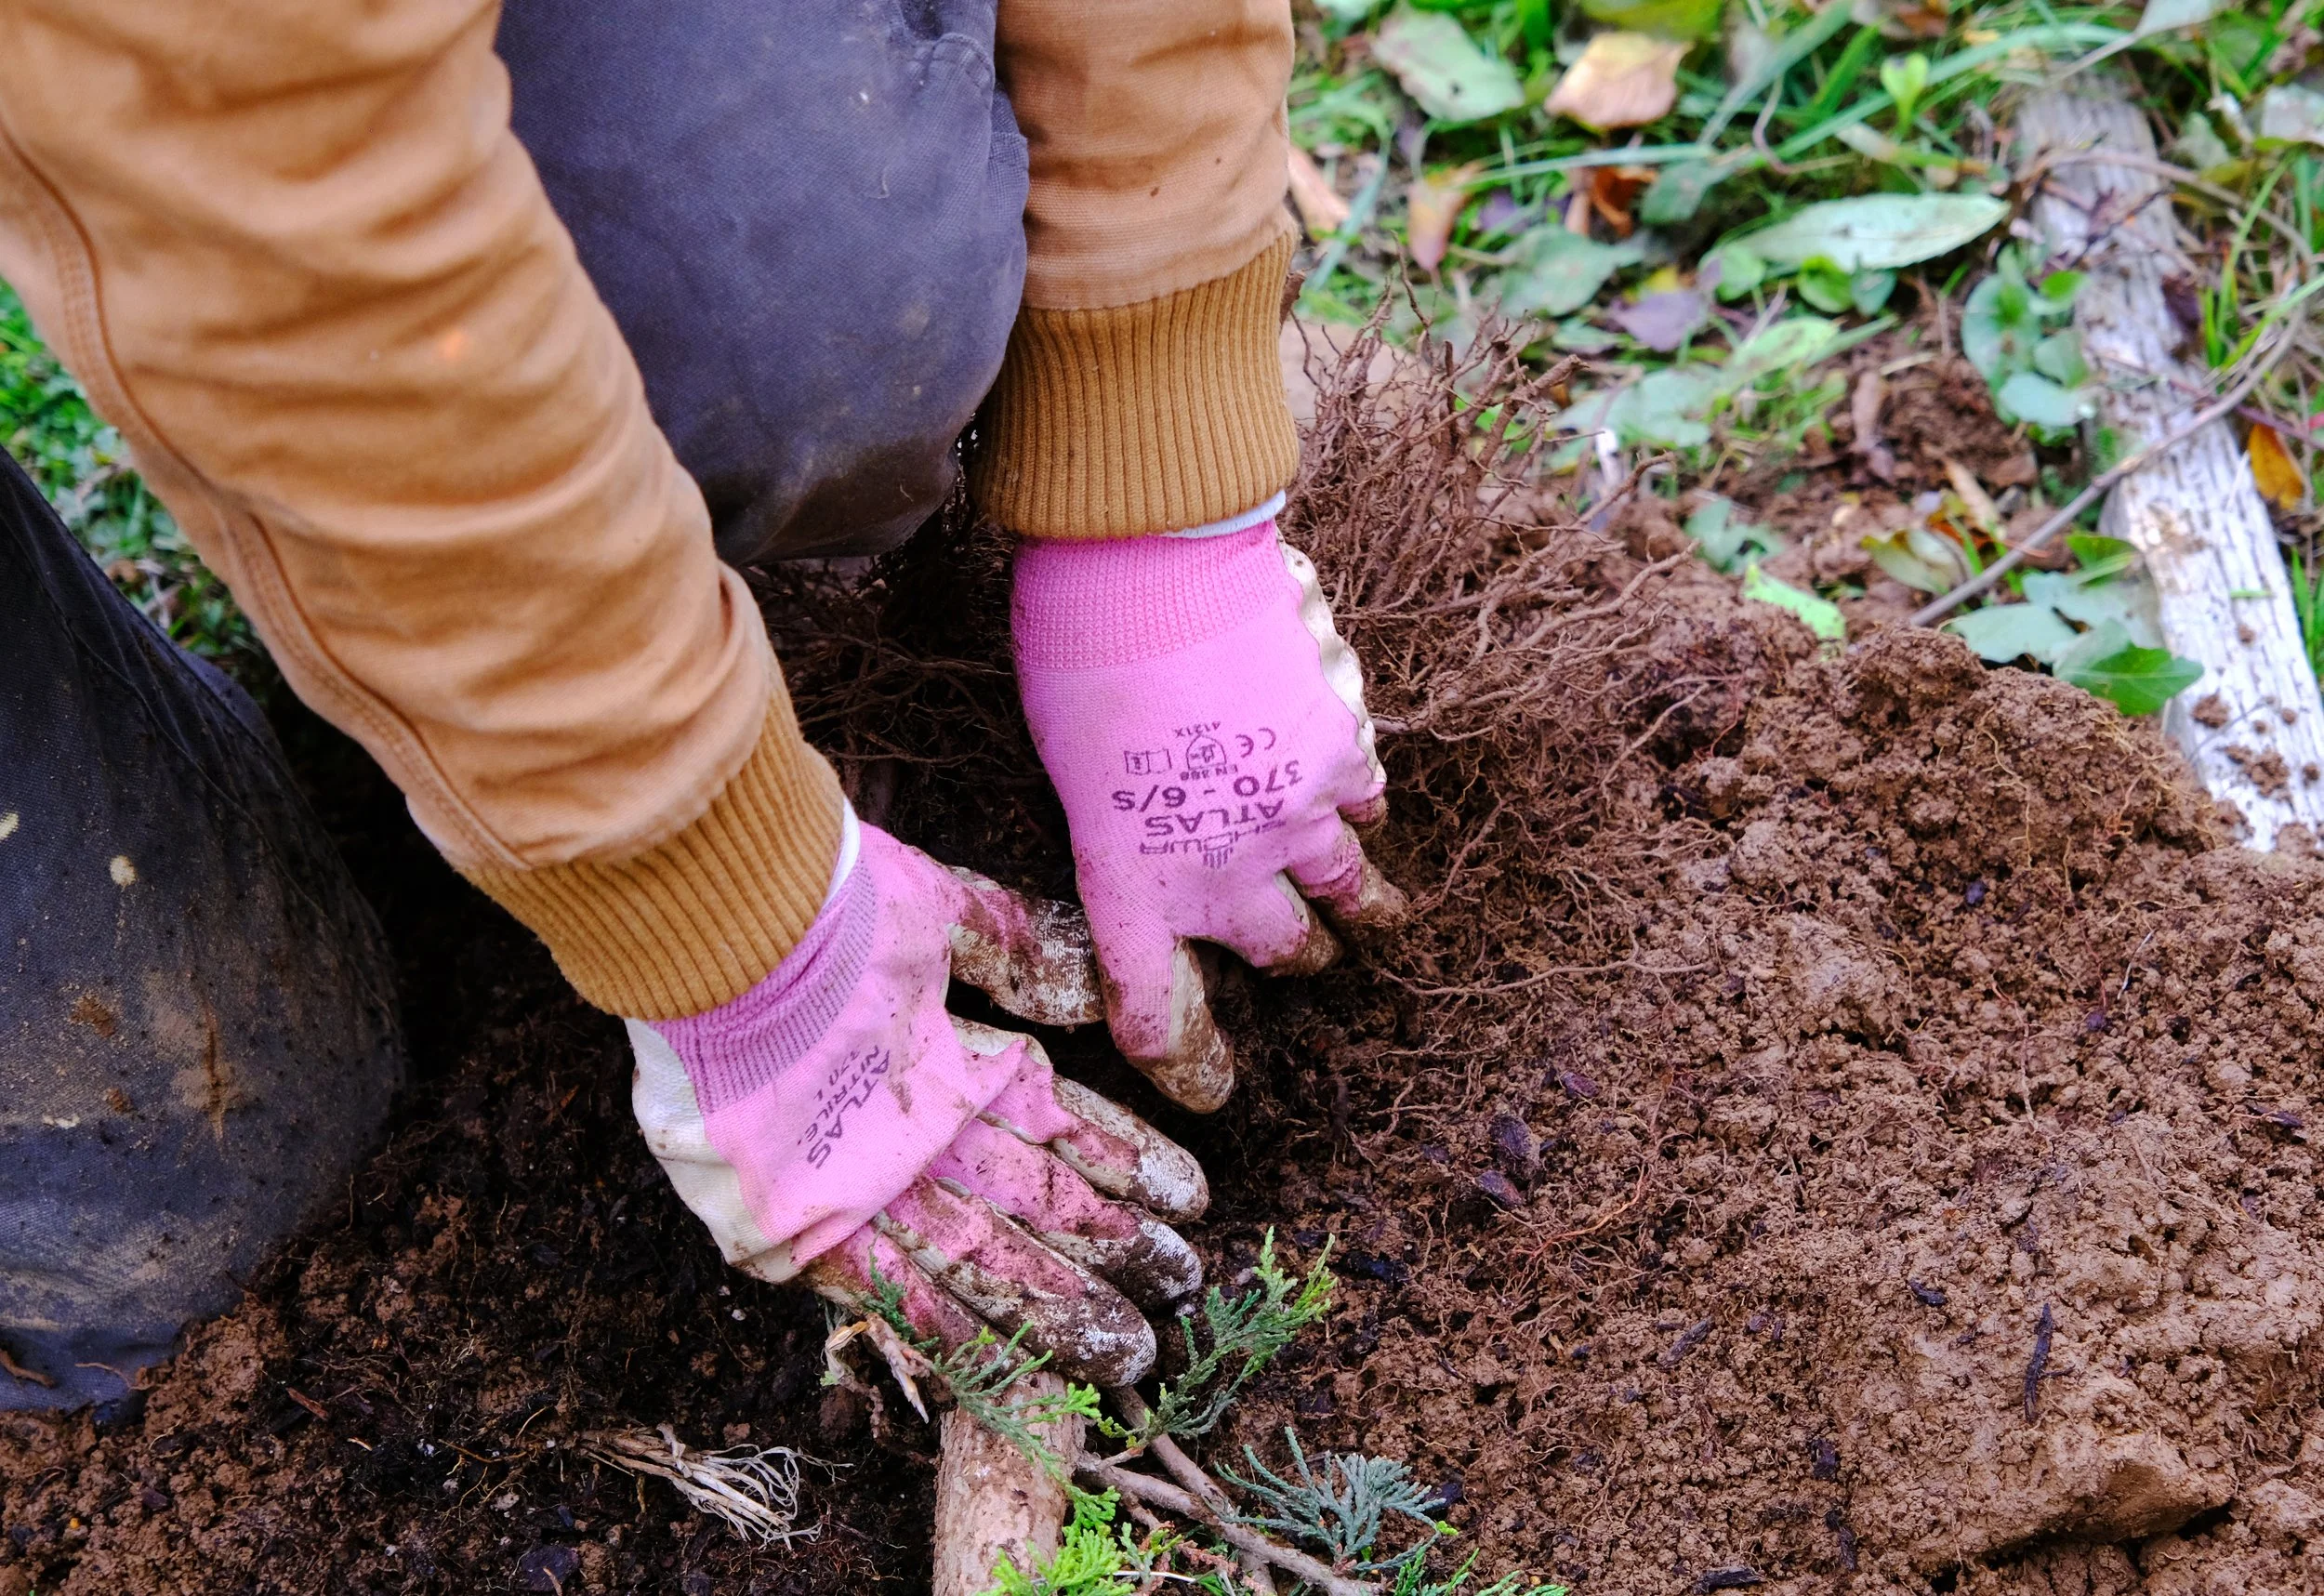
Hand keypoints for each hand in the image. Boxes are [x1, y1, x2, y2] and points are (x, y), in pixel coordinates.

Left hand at [626, 816, 1205, 1384]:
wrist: (727, 950)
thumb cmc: (831, 917)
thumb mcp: (942, 918)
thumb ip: (1022, 949)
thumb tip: (1103, 988)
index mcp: (955, 1066)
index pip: (1061, 1129)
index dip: (1124, 1164)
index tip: (1189, 1197)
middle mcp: (921, 1138)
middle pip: (1032, 1210)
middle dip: (1107, 1252)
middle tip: (1179, 1287)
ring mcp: (871, 1191)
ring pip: (985, 1264)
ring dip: (1056, 1306)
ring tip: (1132, 1345)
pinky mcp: (813, 1234)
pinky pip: (897, 1296)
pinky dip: (957, 1334)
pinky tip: (1020, 1364)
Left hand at [1012, 514, 1404, 1111]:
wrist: (1148, 570)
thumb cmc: (1075, 652)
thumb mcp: (1070, 761)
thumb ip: (1126, 814)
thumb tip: (1173, 815)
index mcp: (1129, 885)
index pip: (1151, 1010)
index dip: (1183, 1061)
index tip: (1212, 1092)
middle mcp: (1219, 872)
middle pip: (1279, 950)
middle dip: (1295, 956)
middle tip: (1305, 955)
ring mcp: (1291, 821)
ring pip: (1348, 889)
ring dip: (1359, 903)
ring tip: (1374, 914)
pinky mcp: (1340, 759)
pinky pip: (1366, 800)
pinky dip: (1358, 797)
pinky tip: (1355, 788)